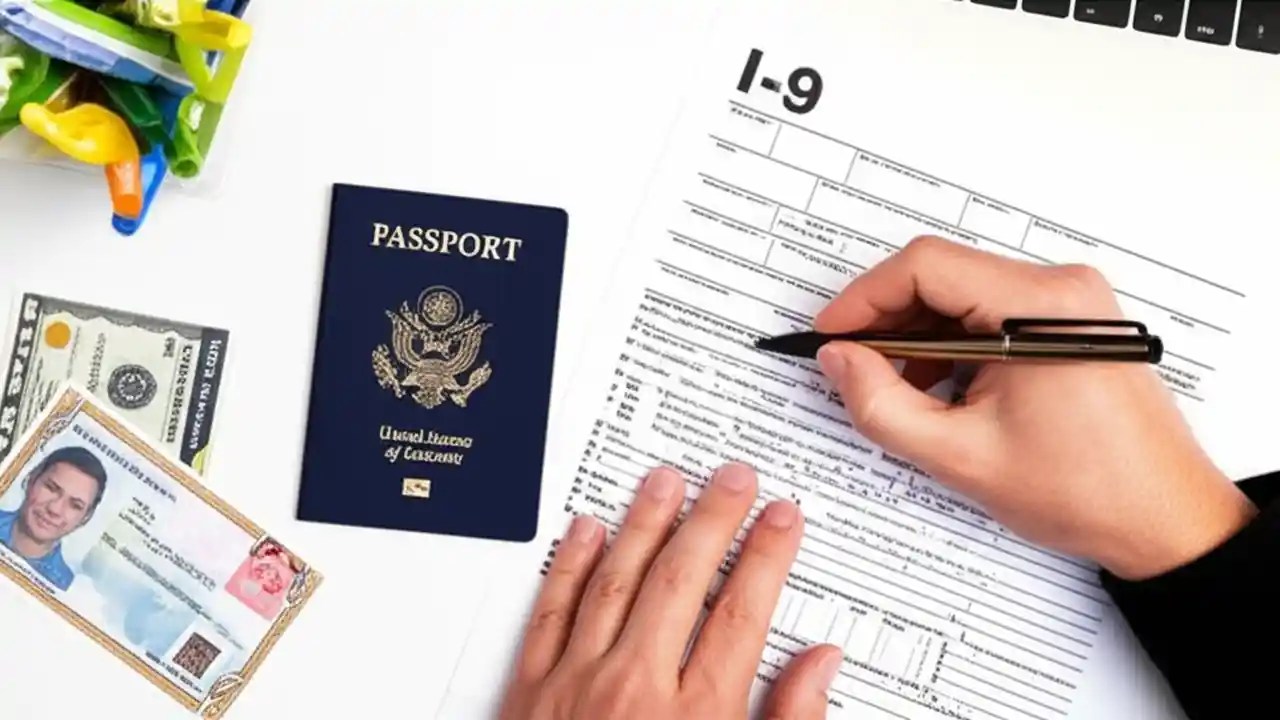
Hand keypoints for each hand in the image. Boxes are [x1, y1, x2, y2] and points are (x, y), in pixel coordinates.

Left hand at [498, 463, 842, 719]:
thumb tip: (820, 666)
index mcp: (697, 719)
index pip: (742, 613)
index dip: (767, 555)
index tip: (783, 518)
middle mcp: (635, 692)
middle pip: (680, 580)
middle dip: (714, 519)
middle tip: (734, 478)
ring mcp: (576, 687)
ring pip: (615, 581)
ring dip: (643, 523)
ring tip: (666, 481)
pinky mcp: (529, 694)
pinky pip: (551, 613)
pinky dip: (568, 566)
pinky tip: (585, 530)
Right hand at [813, 236, 1256, 580]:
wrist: (1166, 519)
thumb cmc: (1086, 491)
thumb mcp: (960, 455)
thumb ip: (881, 404)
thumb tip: (838, 360)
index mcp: (1038, 307)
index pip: (925, 266)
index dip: (863, 298)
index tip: (830, 334)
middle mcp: (1060, 289)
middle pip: (942, 275)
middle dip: (886, 319)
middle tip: (850, 365)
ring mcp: (1069, 303)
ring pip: (963, 294)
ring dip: (917, 334)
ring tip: (897, 390)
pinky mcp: (1069, 323)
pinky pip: (990, 313)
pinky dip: (951, 343)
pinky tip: (937, 388)